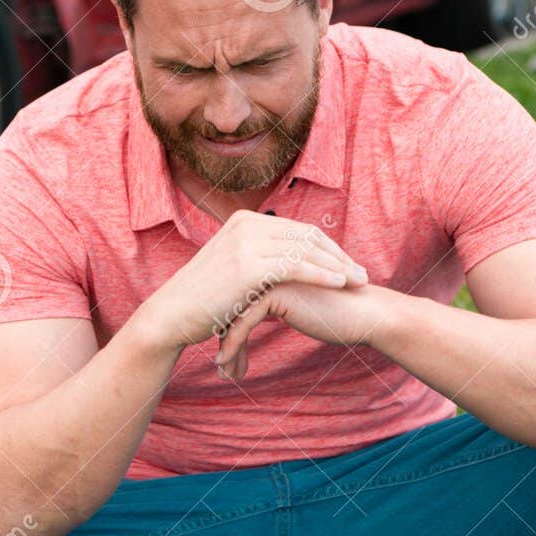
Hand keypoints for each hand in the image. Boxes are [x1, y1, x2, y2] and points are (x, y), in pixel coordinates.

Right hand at [139, 209, 368, 352]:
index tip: (348, 266)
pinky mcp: (249, 266)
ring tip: (358, 282)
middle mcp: (247, 225)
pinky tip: (339, 285)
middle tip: (362, 274)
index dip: (328, 248)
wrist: (172, 314)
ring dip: (338, 266)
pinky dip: (322, 275)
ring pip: (306, 251)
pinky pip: (297, 267)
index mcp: (244, 221)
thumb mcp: (230, 267)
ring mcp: (247, 243)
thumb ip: (256, 257)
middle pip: (307, 236)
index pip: (299, 229)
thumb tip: (284, 264)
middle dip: (339, 255)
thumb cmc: (203, 299)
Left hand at [215, 281, 399, 380]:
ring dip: (226, 345)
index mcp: (268, 263)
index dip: (226, 325)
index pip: (235, 295)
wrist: (364, 313)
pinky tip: (229, 366)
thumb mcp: (295, 305)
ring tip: (224, 371)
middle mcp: (265, 265)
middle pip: (230, 303)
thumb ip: (271, 303)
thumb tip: (243, 319)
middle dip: (222, 336)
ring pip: (232, 313)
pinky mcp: (274, 292)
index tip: (221, 352)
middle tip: (219, 365)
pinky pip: (243, 322)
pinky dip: (234, 346)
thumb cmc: (335, 313)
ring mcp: (268, 276)